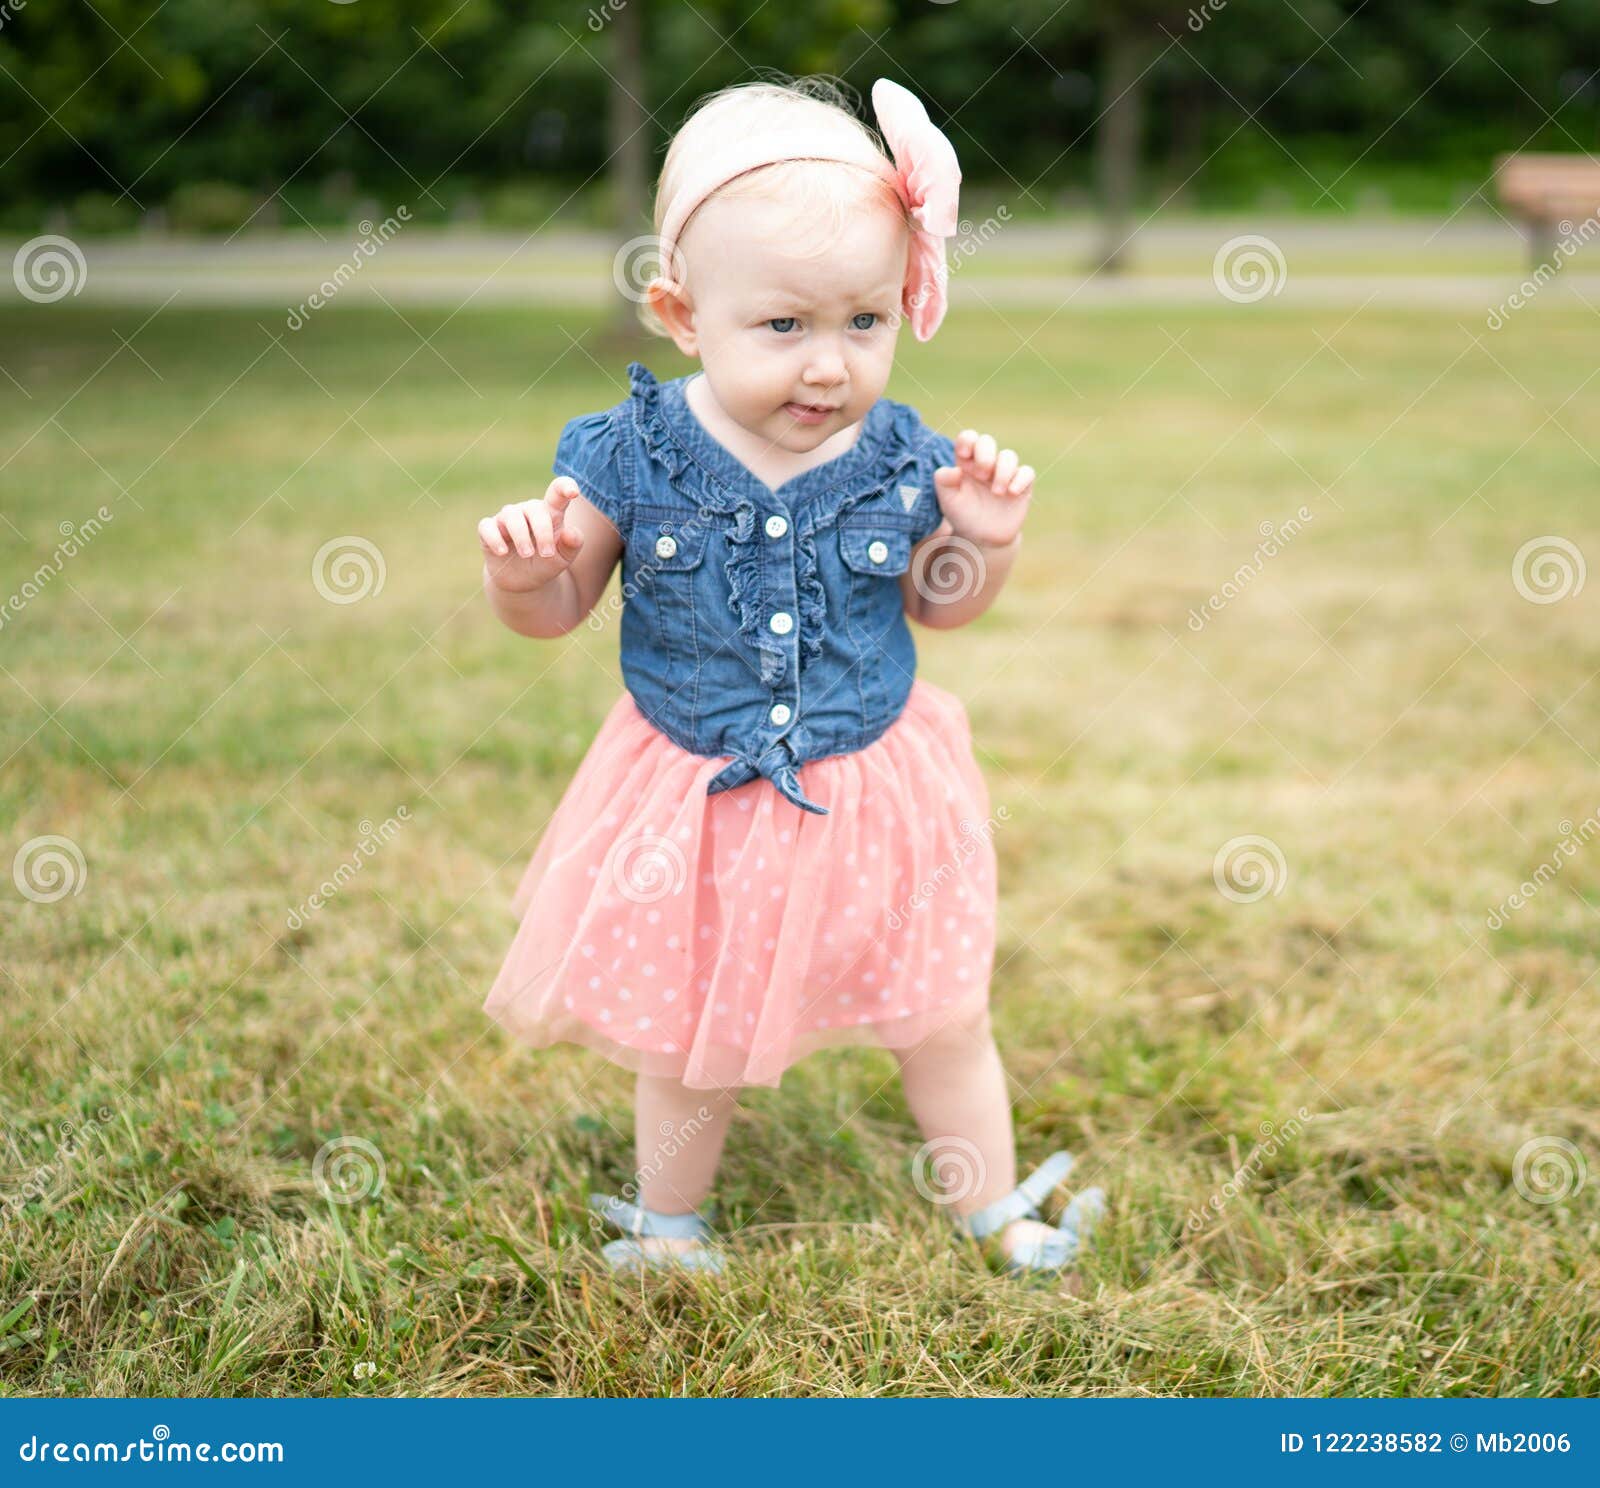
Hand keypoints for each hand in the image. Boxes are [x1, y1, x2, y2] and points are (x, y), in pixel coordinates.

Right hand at [478, 477, 586, 592]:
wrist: (522, 582)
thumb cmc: (545, 563)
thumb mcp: (563, 558)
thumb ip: (572, 545)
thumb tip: (571, 533)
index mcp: (550, 512)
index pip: (557, 491)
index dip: (565, 487)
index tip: (573, 493)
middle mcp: (528, 510)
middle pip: (534, 508)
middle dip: (542, 531)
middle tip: (546, 554)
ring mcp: (507, 518)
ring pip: (511, 516)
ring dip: (521, 536)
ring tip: (526, 555)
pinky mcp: (489, 529)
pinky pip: (487, 527)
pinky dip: (494, 539)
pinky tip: (502, 552)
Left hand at [932, 431, 1034, 547]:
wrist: (981, 537)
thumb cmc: (962, 514)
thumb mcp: (948, 500)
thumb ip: (943, 482)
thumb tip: (955, 469)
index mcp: (966, 462)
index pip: (968, 438)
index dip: (967, 440)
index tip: (963, 455)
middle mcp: (986, 463)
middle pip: (987, 441)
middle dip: (985, 454)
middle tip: (981, 475)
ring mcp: (1005, 473)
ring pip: (1009, 456)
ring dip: (1003, 471)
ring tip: (996, 492)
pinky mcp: (1021, 485)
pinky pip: (1027, 472)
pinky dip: (1020, 479)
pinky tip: (1011, 492)